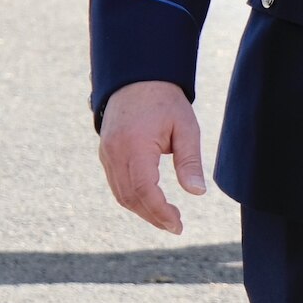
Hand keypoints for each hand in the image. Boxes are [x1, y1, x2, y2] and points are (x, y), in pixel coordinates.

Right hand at [98, 79, 207, 233]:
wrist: (136, 77)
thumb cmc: (165, 101)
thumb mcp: (186, 127)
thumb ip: (190, 161)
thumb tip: (197, 193)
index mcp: (135, 144)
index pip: (144, 190)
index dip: (160, 212)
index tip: (178, 225)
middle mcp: (115, 151)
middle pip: (130, 197)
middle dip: (153, 216)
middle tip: (176, 225)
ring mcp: (107, 152)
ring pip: (120, 194)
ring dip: (142, 210)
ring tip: (166, 218)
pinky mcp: (105, 152)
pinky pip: (116, 183)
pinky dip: (132, 198)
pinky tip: (150, 201)